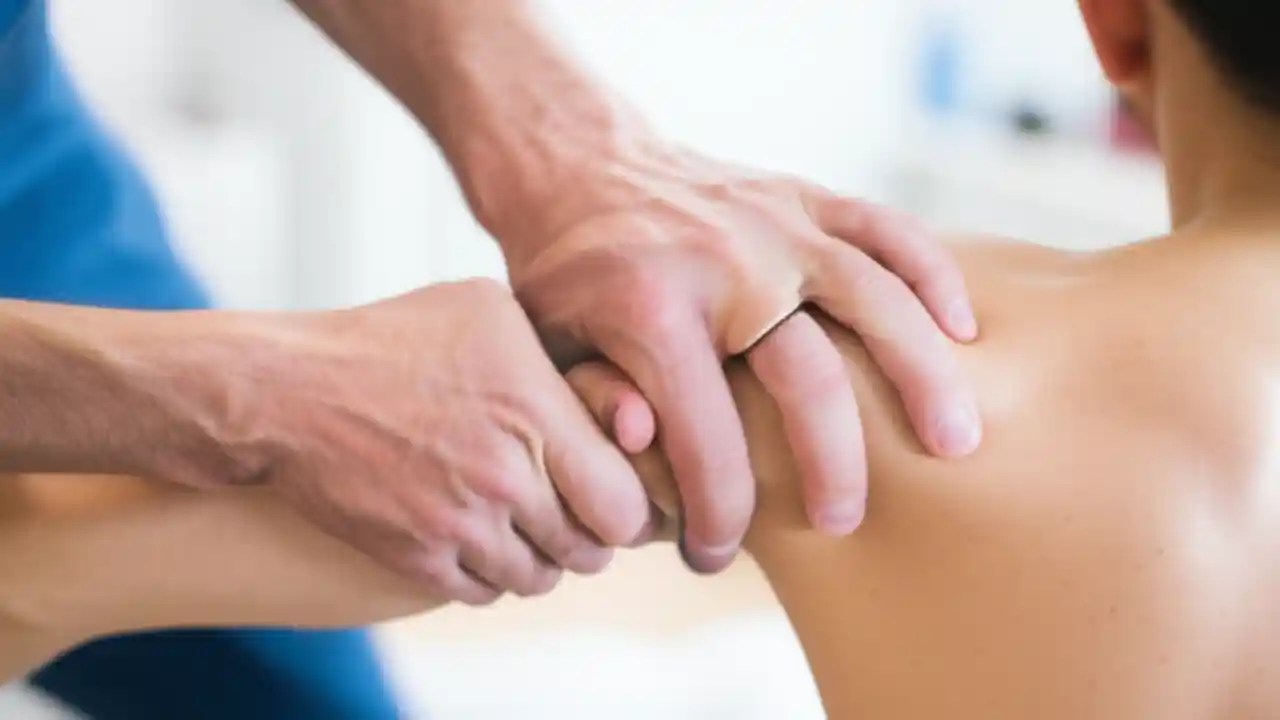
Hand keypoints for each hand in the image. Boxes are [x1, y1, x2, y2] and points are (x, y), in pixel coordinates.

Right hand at [246, 280, 649, 603]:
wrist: (289, 392)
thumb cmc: (394, 339)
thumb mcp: (487, 311)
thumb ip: (557, 354)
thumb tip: (614, 396)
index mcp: (535, 414)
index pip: (624, 506)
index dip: (628, 507)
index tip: (614, 491)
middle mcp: (505, 478)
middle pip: (588, 551)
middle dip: (589, 535)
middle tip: (574, 512)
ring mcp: (459, 525)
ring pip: (539, 579)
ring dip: (541, 557)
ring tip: (526, 524)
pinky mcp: (417, 558)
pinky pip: (484, 593)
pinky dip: (491, 574)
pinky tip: (481, 537)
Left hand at [495, 145, 981, 572]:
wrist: (575, 164)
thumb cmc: (562, 275)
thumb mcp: (546, 346)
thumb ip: (593, 411)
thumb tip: (651, 466)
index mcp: (650, 309)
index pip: (708, 438)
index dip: (718, 514)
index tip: (717, 554)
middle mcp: (726, 264)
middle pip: (808, 377)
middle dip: (831, 467)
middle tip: (839, 522)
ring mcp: (773, 223)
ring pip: (874, 300)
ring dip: (922, 376)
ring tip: (957, 442)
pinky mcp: (802, 197)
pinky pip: (887, 229)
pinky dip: (932, 275)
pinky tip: (963, 330)